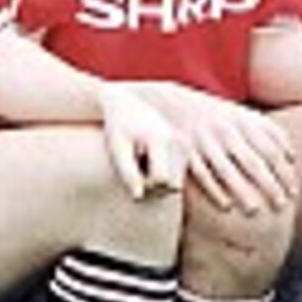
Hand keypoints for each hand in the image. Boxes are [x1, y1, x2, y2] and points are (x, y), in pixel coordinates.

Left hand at [92, 83, 188, 198]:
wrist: (126, 104)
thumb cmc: (117, 128)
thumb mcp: (117, 148)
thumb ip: (127, 172)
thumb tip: (139, 197)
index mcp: (161, 140)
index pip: (161, 179)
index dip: (145, 183)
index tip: (131, 172)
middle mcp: (177, 142)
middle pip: (173, 185)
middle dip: (155, 186)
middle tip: (137, 169)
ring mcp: (183, 145)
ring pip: (177, 183)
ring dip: (161, 181)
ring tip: (143, 164)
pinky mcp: (184, 148)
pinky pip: (179, 176)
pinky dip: (166, 175)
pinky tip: (151, 161)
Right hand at [150, 84, 297, 216]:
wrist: (168, 103)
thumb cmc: (214, 115)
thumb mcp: (241, 114)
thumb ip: (268, 132)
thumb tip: (292, 157)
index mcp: (242, 121)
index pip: (270, 150)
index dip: (283, 172)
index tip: (293, 192)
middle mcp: (224, 131)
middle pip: (252, 162)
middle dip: (269, 185)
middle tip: (281, 206)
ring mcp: (204, 141)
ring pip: (227, 171)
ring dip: (243, 192)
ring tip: (255, 212)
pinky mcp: (185, 152)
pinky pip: (202, 175)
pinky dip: (215, 190)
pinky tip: (226, 206)